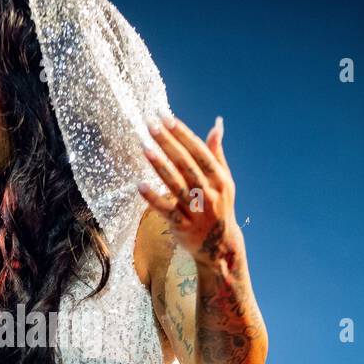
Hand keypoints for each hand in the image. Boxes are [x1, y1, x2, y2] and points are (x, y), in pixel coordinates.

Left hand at [137, 113, 237, 261]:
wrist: (219, 246)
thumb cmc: (219, 206)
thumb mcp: (224, 181)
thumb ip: (216, 154)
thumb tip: (217, 125)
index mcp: (219, 179)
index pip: (199, 151)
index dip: (182, 133)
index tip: (166, 117)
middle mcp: (209, 193)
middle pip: (186, 164)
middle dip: (168, 143)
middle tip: (151, 125)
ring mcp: (196, 211)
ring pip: (176, 185)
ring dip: (159, 166)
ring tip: (145, 147)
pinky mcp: (182, 226)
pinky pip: (166, 210)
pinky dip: (153, 198)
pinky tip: (140, 185)